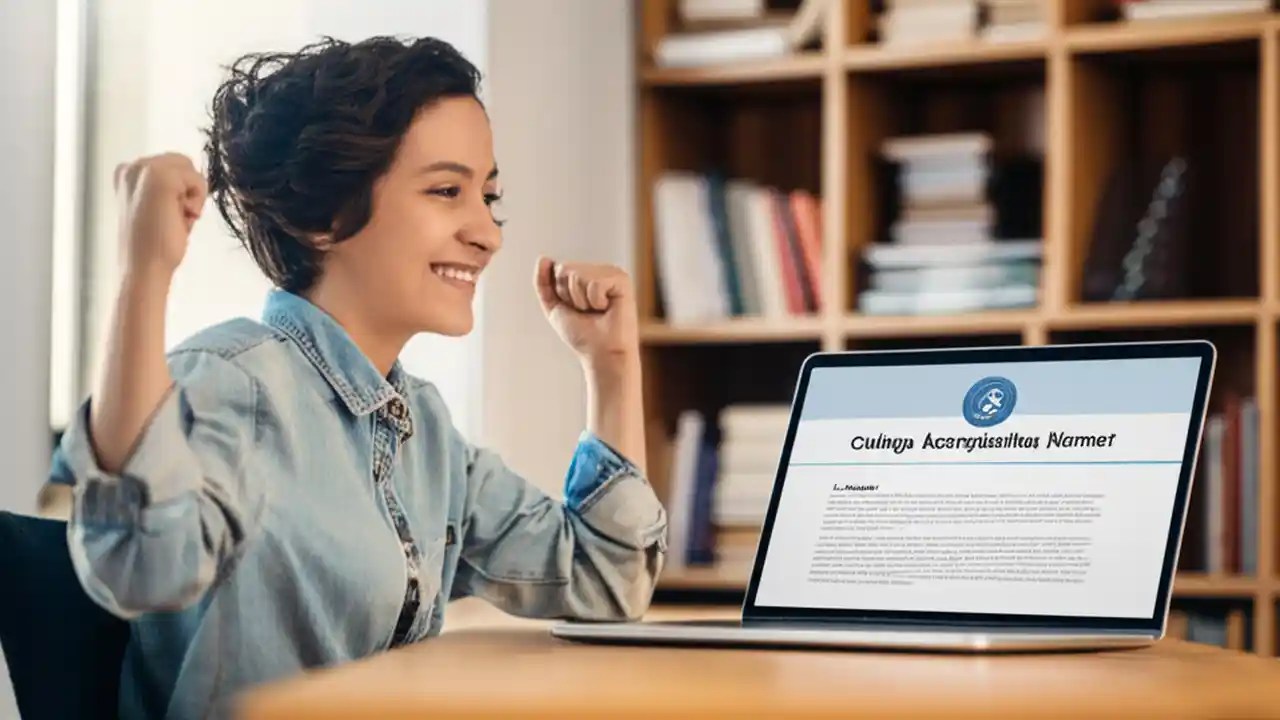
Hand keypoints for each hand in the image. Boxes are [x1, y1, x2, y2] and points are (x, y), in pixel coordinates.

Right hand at [114, 152, 206, 277]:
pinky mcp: (160, 176)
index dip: (179, 193)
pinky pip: (197, 180)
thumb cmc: (153, 245)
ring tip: (174, 218)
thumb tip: (190, 181)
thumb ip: (168, 188)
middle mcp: (133, 167)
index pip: (172, 166)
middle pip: (183, 164)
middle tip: (171, 218)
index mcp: (127, 173)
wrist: (144, 268)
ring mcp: (145, 169)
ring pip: (191, 171)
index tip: (165, 216)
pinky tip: (180, 217)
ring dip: (192, 198)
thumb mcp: (158, 207)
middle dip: (186, 192)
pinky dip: (196, 202)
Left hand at [534, 257, 639, 364]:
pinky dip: (595, 301)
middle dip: (569, 296)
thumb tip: (543, 258)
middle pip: (566, 268)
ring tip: (597, 311)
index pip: (559, 269)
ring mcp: (611, 273)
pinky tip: (607, 308)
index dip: (561, 293)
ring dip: (582, 300)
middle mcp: (599, 270)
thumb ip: (544, 283)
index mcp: (586, 274)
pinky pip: (594, 283)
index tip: (577, 310)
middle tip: (587, 312)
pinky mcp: (622, 279)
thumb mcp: (555, 307)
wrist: (601, 354)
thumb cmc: (582, 335)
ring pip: (578, 275)